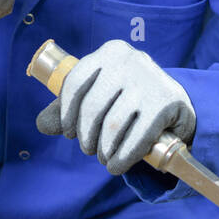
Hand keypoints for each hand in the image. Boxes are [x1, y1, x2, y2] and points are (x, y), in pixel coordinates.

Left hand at [35, 39, 195, 175]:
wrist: (177, 104)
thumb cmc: (130, 98)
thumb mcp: (101, 94)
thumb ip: (70, 107)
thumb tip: (41, 124)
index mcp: (110, 52)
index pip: (75, 82)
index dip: (66, 112)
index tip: (67, 132)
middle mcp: (130, 60)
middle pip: (92, 106)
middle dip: (86, 135)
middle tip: (88, 149)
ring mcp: (150, 80)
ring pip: (113, 124)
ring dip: (104, 149)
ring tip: (104, 158)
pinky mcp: (166, 102)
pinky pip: (137, 137)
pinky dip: (123, 157)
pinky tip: (117, 165)